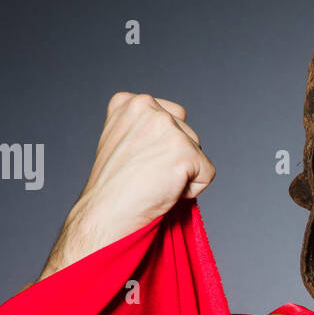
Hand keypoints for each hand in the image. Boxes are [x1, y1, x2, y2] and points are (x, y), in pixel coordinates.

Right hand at [39, 92, 215, 279]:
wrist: (107, 212)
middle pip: (188, 133)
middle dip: (176, 157)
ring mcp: (168, 128)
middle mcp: (149, 107)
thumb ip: (145, 128)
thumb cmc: (114, 186)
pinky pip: (206, 174)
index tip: (139, 161)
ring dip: (183, 173)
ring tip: (153, 182)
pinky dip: (192, 190)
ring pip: (198, 152)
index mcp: (131, 102)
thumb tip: (171, 136)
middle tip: (146, 174)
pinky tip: (165, 191)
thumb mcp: (121, 140)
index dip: (164, 145)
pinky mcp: (184, 152)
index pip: (173, 116)